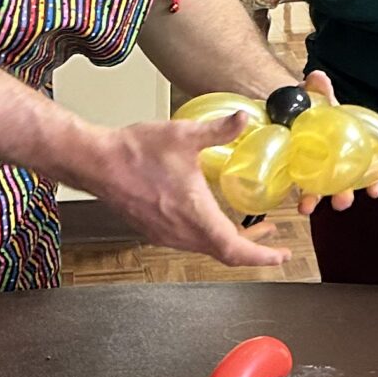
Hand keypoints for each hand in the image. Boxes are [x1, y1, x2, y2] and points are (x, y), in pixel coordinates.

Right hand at [81, 111, 282, 268]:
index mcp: (195, 215)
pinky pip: (189, 242)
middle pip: (225, 253)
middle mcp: (181, 232)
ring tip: (250, 227)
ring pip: (206, 248)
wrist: (96, 162)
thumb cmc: (135, 152)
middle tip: (272, 238)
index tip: (281, 255)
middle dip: (253, 248)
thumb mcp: (184, 135)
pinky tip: (212, 218)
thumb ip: (218, 129)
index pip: (235, 250)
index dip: (262, 256)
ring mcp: (165, 235)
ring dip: (230, 241)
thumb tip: (244, 119)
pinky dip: (209, 236)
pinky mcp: (154, 230)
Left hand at [287, 69, 377, 216]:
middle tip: (342, 201)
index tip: (375, 191)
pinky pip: (305, 190)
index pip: (370, 164)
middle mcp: (338, 160)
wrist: (293, 109)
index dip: (376, 179)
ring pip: (324, 190)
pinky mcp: (300, 173)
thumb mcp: (320, 97)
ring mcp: (318, 169)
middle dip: (346, 195)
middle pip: (348, 182)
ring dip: (319, 199)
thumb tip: (317, 78)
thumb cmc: (315, 106)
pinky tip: (301, 207)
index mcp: (350, 143)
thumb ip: (320, 90)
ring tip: (308, 207)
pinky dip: (305, 200)